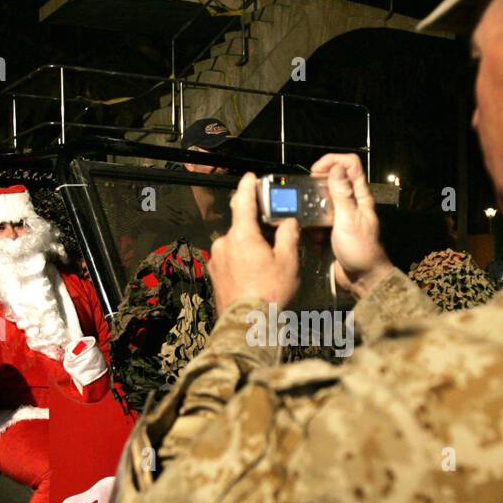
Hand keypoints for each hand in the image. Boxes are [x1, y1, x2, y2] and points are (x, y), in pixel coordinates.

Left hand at [207, 173, 300, 313]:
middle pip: (241, 225)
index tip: (250, 177)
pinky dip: (241, 260)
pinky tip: (255, 274)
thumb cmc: (270, 293)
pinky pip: (229, 259)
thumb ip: (288, 236)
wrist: (248, 324)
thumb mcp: (288, 261)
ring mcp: (216, 260)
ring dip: (249, 246)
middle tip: (273, 234)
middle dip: (256, 226)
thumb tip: (289, 223)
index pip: (243, 201)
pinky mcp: (214, 275)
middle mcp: (224, 243)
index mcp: (242, 235)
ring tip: (267, 262)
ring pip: (235, 243)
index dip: (248, 186)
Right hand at [310, 153, 392, 298]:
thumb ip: (342, 194)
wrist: (363, 279)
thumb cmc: (361, 250)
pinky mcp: (335, 231)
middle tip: (306, 195)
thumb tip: (336, 168)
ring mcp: (343, 217)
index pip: (350, 165)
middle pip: (334, 180)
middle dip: (317, 186)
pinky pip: (320, 221)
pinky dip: (314, 226)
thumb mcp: (349, 220)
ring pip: (324, 202)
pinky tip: (313, 237)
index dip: (332, 161)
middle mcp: (352, 203)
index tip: (315, 171)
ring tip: (308, 219)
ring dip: (313, 209)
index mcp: (360, 196)